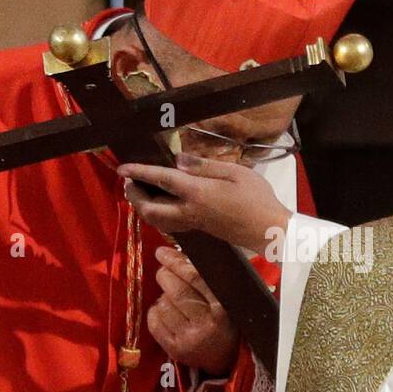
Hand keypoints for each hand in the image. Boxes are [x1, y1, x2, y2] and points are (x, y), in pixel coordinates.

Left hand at [118, 153, 290, 253]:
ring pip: (158, 221)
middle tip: (128, 182)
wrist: (270, 231)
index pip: (161, 180)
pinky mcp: (200, 229)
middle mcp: (190, 211)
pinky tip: (162, 204)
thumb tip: (179, 161)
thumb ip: (205, 166)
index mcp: (198, 193)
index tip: (122, 167)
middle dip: (134, 197)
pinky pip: (169, 224)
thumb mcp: (236, 173)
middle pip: (150, 209)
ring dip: (144, 208)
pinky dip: (158, 215)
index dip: (140, 172)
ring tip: (141, 193)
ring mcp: (194, 223)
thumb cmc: (258, 199)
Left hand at [148, 246, 238, 375]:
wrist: (227, 358)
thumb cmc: (225, 321)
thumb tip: (175, 253)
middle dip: (165, 276)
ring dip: (162, 296)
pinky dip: (155, 311)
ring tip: (171, 297)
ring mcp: (190, 339)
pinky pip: (155, 323)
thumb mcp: (226, 299)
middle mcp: (208, 324)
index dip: (176, 263)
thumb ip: (207, 278)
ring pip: (164, 306)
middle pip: (177, 292)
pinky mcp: (176, 350)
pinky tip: (165, 311)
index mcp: (224, 308)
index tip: (162, 252)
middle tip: (163, 271)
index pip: (195, 278)